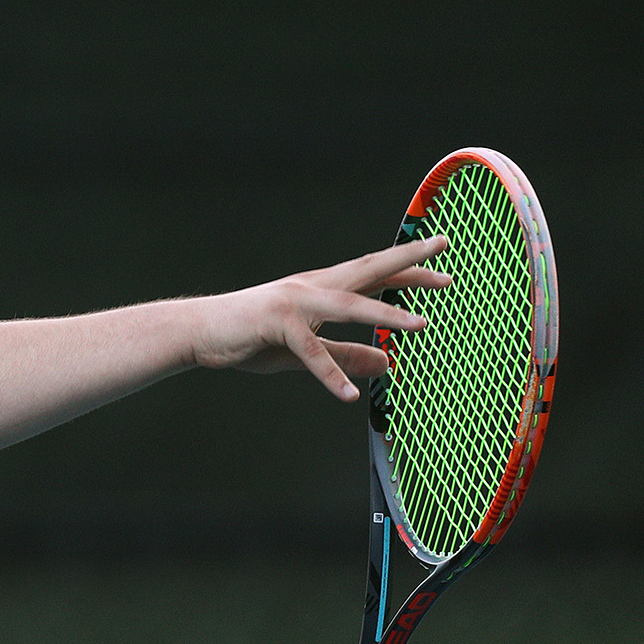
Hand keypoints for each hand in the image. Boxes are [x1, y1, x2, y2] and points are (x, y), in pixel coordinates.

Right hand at [193, 236, 452, 401]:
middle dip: (408, 261)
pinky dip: (330, 373)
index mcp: (320, 288)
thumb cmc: (249, 337)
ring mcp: (294, 303)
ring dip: (386, 313)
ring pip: (349, 306)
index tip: (442, 262)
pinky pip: (310, 353)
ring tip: (420, 324)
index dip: (408, 267)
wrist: (199, 332)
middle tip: (445, 248)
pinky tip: (348, 394)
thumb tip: (388, 363)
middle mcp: (312, 287)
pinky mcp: (276, 326)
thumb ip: (346, 356)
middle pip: (369, 270)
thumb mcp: (305, 351)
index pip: (372, 273)